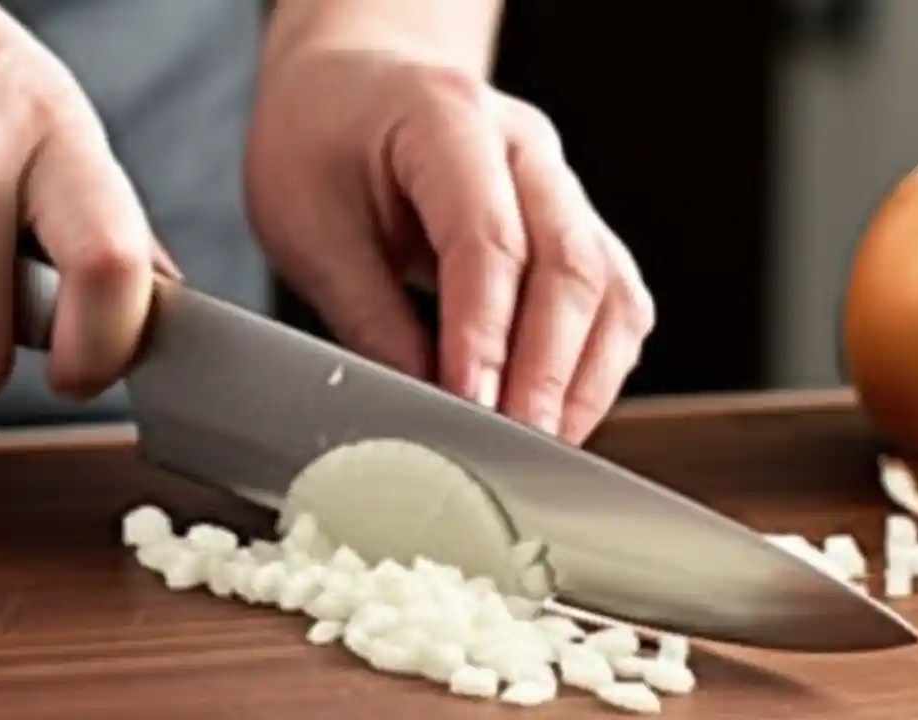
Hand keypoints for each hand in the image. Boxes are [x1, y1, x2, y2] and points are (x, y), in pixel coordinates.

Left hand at [245, 48, 654, 443]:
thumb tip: (419, 403)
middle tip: (516, 447)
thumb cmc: (320, 140)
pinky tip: (559, 409)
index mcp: (448, 119)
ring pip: (609, 287)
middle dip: (547, 371)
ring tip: (542, 445)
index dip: (485, 336)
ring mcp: (557, 183)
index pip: (488, 240)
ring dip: (584, 376)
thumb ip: (368, 315)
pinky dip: (593, 362)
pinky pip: (609, 297)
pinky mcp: (568, 223)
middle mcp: (523, 146)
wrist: (350, 85)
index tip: (471, 410)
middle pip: (570, 265)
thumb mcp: (308, 225)